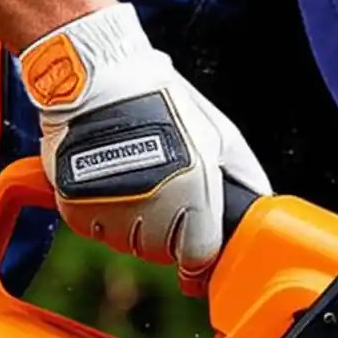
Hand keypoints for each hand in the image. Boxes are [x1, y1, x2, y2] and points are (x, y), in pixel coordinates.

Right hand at [19, 3, 270, 285]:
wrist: (99, 80)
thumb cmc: (164, 102)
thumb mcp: (221, 134)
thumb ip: (245, 176)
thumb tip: (261, 204)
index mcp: (194, 195)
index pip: (198, 257)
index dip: (198, 256)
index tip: (195, 252)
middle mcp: (153, 209)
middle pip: (161, 252)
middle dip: (166, 233)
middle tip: (163, 194)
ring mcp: (113, 210)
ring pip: (127, 244)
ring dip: (133, 225)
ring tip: (135, 182)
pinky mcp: (76, 207)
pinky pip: (94, 230)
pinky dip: (102, 215)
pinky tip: (108, 183)